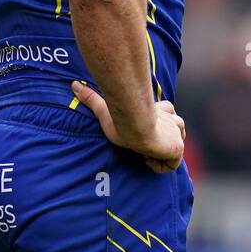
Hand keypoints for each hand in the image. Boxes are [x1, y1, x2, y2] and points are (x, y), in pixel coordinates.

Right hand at [69, 81, 184, 172]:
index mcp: (160, 110)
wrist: (135, 124)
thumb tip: (72, 85)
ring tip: (145, 154)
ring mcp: (176, 135)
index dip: (160, 121)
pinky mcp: (177, 149)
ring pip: (176, 145)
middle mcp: (172, 121)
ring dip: (162, 153)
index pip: (168, 111)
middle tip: (145, 146)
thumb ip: (91, 98)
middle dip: (164, 139)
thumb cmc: (121, 117)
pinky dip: (160, 166)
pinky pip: (172, 164)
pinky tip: (146, 161)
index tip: (143, 135)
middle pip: (178, 128)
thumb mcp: (104, 109)